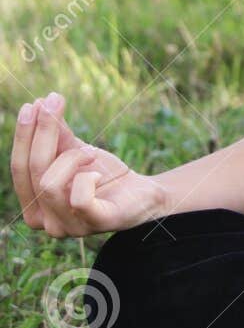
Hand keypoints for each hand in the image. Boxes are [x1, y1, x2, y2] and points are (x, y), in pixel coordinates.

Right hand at [10, 93, 167, 237]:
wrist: (141, 193)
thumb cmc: (103, 173)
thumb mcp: (75, 151)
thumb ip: (56, 136)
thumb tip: (38, 106)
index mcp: (34, 206)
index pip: (19, 167)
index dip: (24, 135)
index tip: (35, 103)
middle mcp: (46, 222)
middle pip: (34, 170)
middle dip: (43, 131)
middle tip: (55, 100)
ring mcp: (69, 228)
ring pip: (50, 183)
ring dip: (72, 157)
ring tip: (90, 151)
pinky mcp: (96, 224)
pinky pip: (78, 199)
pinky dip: (86, 178)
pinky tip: (97, 174)